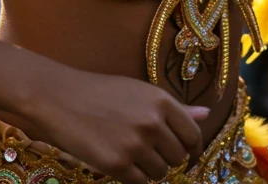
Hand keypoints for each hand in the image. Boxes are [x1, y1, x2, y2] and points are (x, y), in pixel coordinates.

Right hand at [25, 68, 206, 183]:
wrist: (61, 99)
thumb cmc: (101, 93)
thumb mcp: (139, 92)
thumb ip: (174, 108)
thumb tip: (206, 115)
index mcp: (161, 100)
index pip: (192, 135)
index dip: (189, 146)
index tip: (183, 151)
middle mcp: (153, 122)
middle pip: (178, 156)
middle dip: (166, 156)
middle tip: (145, 147)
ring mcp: (136, 145)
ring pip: (161, 172)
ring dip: (149, 168)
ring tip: (129, 151)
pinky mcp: (119, 165)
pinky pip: (141, 183)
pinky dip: (134, 177)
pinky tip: (119, 161)